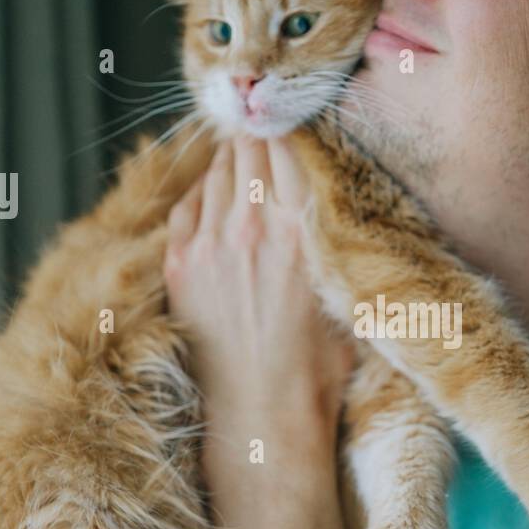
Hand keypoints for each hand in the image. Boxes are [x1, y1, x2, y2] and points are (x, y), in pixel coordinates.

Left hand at [163, 134, 354, 471]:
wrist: (264, 417)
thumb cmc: (320, 366)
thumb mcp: (348, 293)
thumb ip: (341, 239)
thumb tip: (350, 200)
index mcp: (301, 230)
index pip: (291, 143)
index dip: (295, 120)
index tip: (303, 110)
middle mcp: (251, 226)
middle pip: (252, 146)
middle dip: (264, 130)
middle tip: (275, 118)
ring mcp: (208, 244)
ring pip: (219, 169)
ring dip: (235, 155)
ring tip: (250, 149)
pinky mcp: (179, 264)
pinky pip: (189, 203)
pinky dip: (205, 188)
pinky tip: (220, 189)